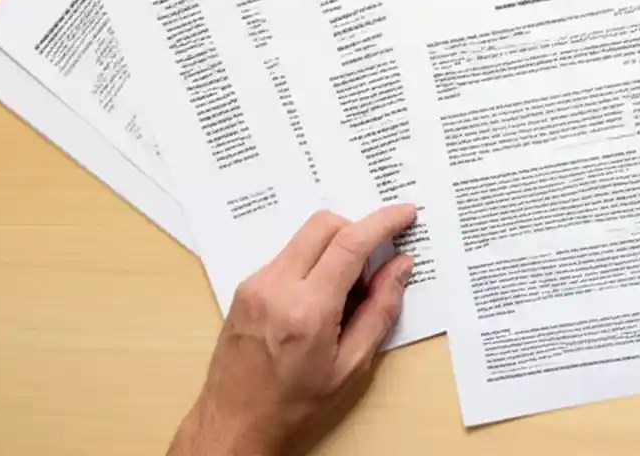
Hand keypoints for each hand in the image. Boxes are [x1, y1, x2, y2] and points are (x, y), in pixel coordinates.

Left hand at [168, 205, 416, 455]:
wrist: (234, 425)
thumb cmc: (294, 406)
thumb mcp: (351, 368)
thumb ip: (380, 310)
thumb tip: (400, 267)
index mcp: (307, 311)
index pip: (350, 244)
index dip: (383, 222)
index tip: (406, 214)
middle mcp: (275, 288)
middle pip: (324, 225)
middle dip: (358, 229)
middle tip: (377, 261)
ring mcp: (255, 285)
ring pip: (305, 238)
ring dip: (334, 247)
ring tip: (346, 293)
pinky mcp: (245, 288)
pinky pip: (288, 256)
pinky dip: (313, 263)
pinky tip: (320, 299)